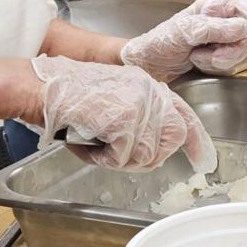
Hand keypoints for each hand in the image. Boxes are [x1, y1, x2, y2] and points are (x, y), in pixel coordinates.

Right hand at [28, 55, 216, 172]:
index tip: (202, 160)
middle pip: (171, 141)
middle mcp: (150, 92)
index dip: (196, 141)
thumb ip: (140, 119)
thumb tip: (156, 149)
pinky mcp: (125, 120)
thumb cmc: (70, 98)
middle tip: (119, 152)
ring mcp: (140, 105)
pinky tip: (90, 142)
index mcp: (149, 87)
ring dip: (119, 158)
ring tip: (98, 142)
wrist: (43, 86)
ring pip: (147, 155)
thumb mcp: (114, 101)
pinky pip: (123, 158)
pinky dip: (104, 158)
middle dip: (148, 156)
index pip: (184, 116)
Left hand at [120, 0, 246, 80]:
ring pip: (240, 52)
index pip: (243, 8)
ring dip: (219, 60)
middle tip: (212, 55)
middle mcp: (220, 21)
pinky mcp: (220, 57)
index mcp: (211, 8)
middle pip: (246, 34)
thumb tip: (242, 28)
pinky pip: (231, 64)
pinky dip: (215, 67)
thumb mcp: (183, 32)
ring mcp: (221, 40)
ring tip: (197, 57)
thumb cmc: (160, 42)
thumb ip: (213, 29)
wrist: (148, 65)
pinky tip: (198, 63)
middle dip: (230, 49)